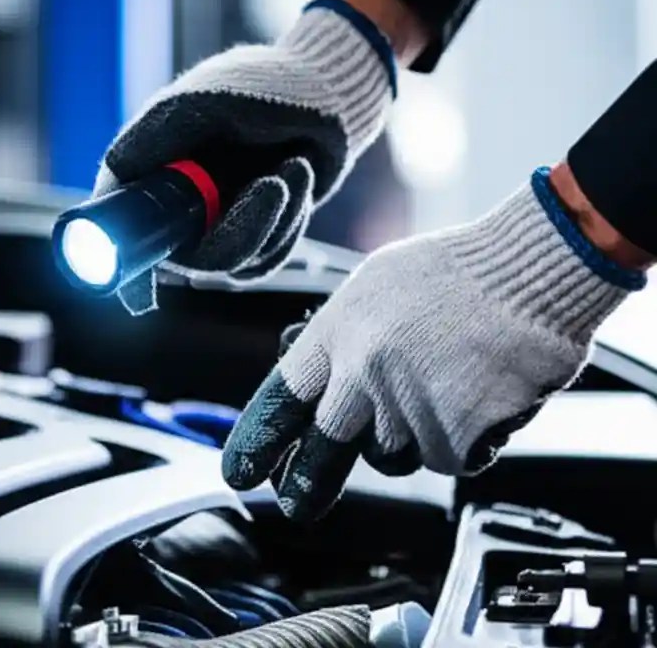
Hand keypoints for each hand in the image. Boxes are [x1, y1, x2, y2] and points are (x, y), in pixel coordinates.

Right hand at [95, 0, 395, 313]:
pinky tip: (298, 175)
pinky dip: (290, 220)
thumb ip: (156, 136)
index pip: (122, 227)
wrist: (325, 91)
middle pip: (192, 260)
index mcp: (149, 173)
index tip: (141, 295)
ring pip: (235, 262)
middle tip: (272, 186)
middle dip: (240, 231)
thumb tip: (113, 171)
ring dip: (274, 217)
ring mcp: (215, 224)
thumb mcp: (202, 102)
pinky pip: (267, 256)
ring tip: (293, 165)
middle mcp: (176, 207)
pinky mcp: (254, 235)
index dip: (125, 266)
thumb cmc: (259, 86)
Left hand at [222, 168, 644, 520]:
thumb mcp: (376, 286)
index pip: (283, 397)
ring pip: (397, 454)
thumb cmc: (460, 270)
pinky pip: (452, 457)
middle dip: (308, 481)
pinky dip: (468, 439)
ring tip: (447, 387)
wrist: (532, 269)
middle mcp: (363, 374)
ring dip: (415, 438)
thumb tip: (326, 376)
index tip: (240, 470)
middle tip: (295, 505)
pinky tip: (482, 396)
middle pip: (325, 447)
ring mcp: (409, 407)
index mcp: (338, 332)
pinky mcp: (456, 434)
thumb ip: (346, 335)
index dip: (258, 439)